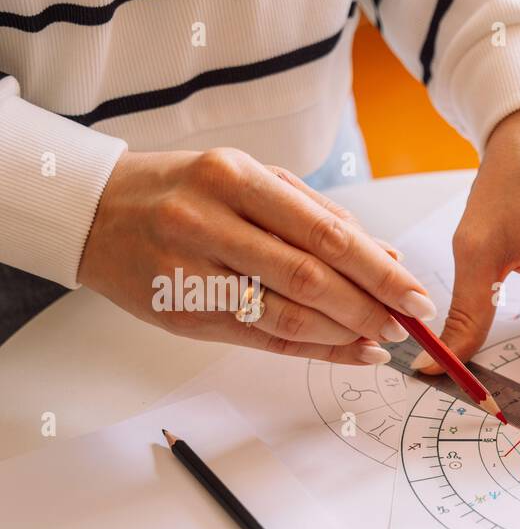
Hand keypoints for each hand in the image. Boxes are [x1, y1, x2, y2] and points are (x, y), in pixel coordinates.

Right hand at [79, 149, 435, 364]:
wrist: (95, 212)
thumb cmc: (185, 192)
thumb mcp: (250, 181)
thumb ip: (317, 215)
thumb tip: (387, 255)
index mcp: (235, 178)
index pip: (325, 232)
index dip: (380, 270)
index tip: (416, 294)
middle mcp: (210, 221)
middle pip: (311, 277)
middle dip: (370, 306)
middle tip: (406, 323)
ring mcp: (191, 271)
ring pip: (287, 313)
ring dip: (345, 333)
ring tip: (381, 339)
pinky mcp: (184, 313)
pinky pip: (264, 338)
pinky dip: (315, 348)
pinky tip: (349, 350)